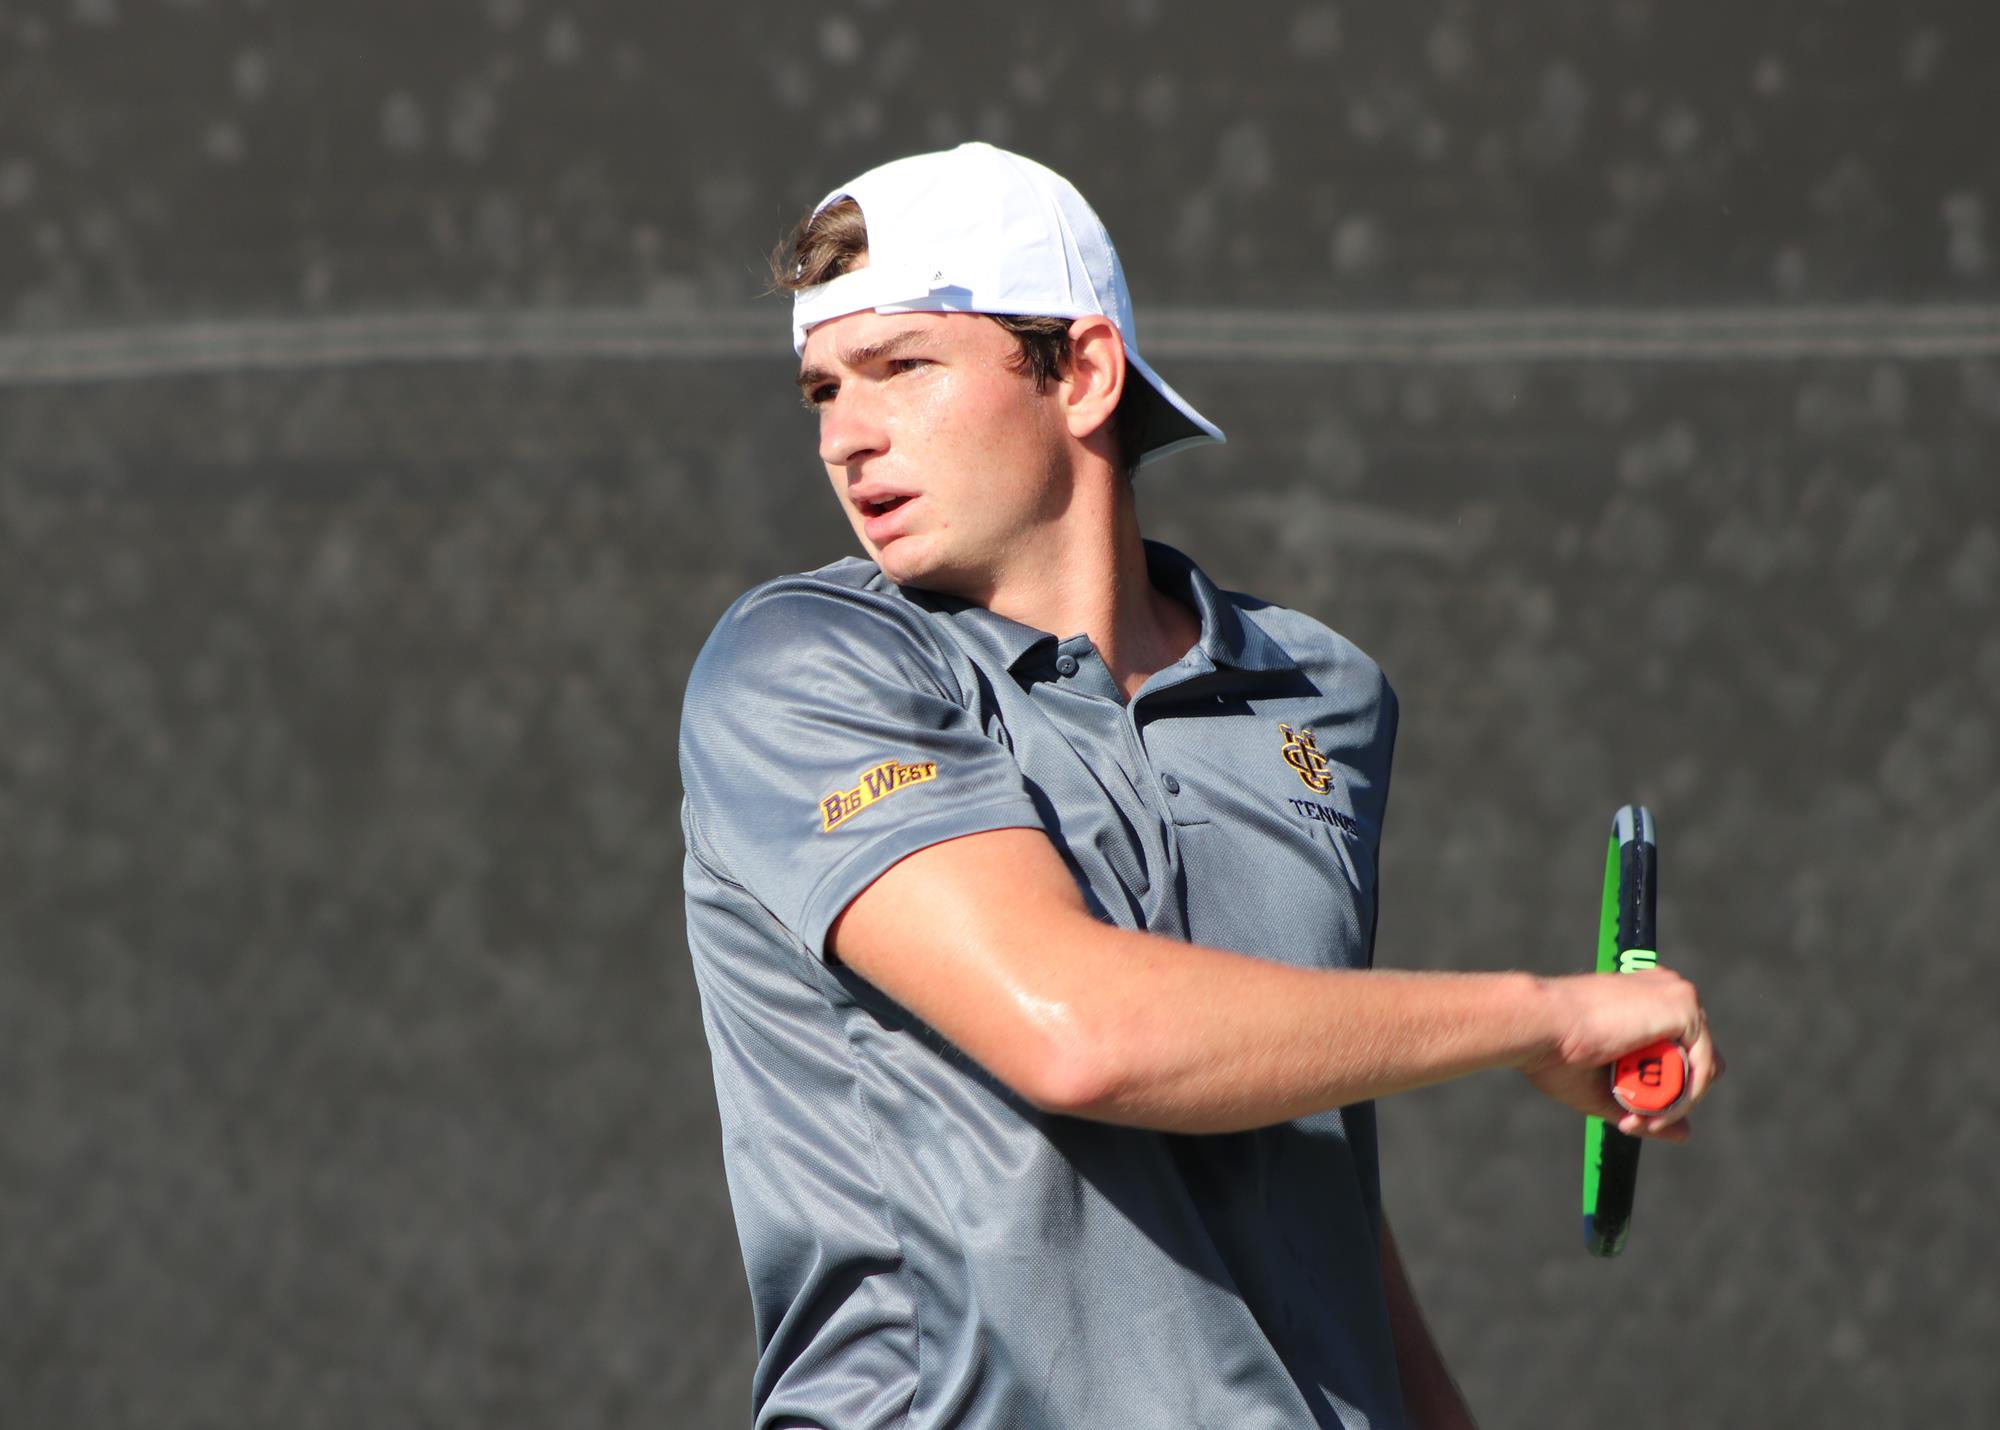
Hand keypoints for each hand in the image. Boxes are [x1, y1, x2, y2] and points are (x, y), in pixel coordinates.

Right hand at [1518, 968, 1722, 1140]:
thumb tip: (1685, 1134)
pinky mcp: (1684, 1007)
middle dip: (1670, 1098)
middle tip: (1634, 1121)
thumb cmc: (1553, 1051)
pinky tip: (1652, 1114)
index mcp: (1643, 998)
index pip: (1677, 1049)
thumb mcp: (1606, 1088)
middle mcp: (1664, 990)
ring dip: (1675, 1103)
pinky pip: (1704, 1065)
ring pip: (1704, 1065)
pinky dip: (1683, 1098)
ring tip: (1637, 1120)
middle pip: (1695, 1058)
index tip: (1628, 1117)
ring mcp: (1677, 995)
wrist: (1538, 1026)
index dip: (1660, 1090)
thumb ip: (1646, 1106)